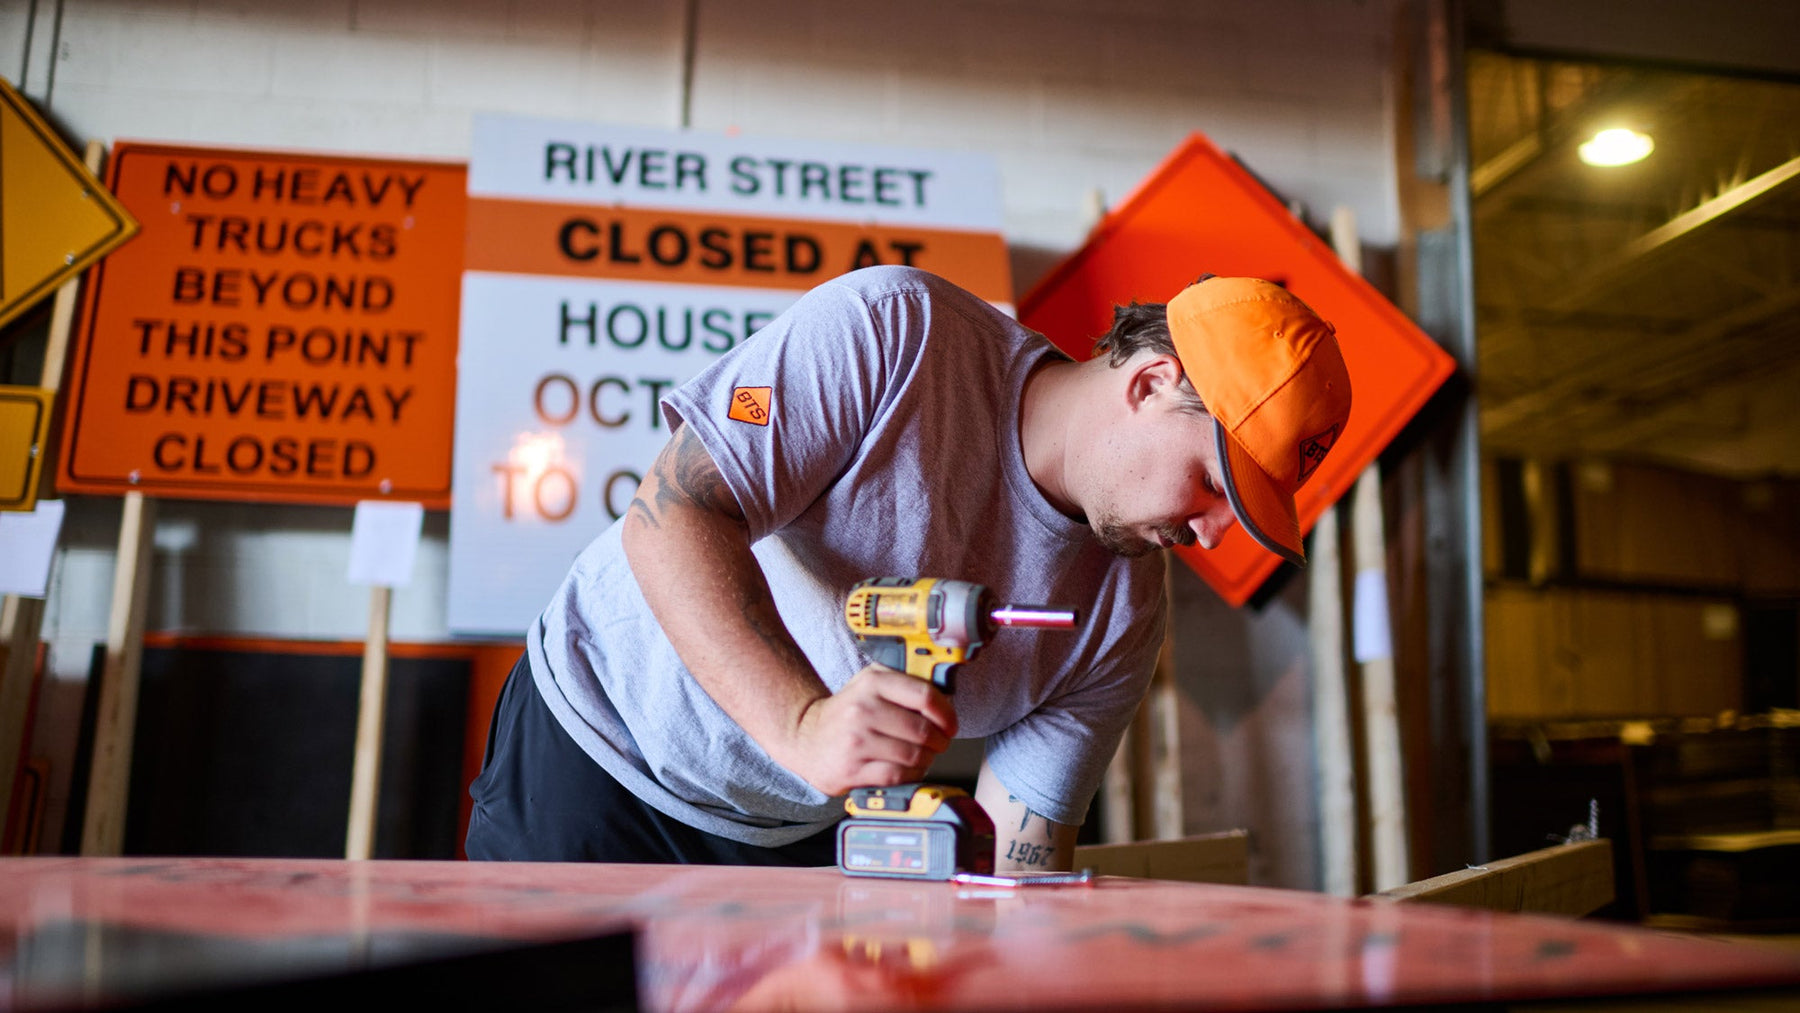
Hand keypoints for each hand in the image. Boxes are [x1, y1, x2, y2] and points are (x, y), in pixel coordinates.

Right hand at [782, 664, 956, 795]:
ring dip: (926, 760)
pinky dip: (910, 775)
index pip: (925, 695)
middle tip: (939, 743)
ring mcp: (856, 741)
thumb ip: (904, 684)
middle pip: (923, 730)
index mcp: (873, 682)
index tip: (951, 724)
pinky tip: (907, 769)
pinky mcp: (852, 769)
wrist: (806, 738)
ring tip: (922, 756)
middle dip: (940, 741)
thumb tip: (946, 699)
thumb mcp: (870, 684)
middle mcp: (863, 709)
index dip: (947, 714)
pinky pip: (897, 775)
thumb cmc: (847, 712)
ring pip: (913, 755)